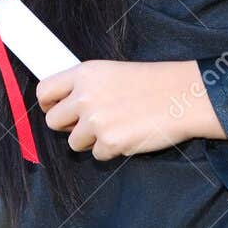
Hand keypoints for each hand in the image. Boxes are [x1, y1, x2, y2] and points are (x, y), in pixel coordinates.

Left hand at [35, 60, 222, 159]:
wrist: (184, 96)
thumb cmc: (153, 84)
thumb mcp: (113, 72)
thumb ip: (86, 85)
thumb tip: (66, 104)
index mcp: (84, 74)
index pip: (44, 91)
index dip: (47, 104)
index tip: (55, 109)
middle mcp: (84, 96)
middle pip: (53, 121)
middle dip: (68, 126)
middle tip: (90, 123)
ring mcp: (95, 121)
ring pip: (74, 142)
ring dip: (92, 140)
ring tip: (118, 126)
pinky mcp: (109, 143)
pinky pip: (97, 155)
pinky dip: (111, 149)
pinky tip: (129, 134)